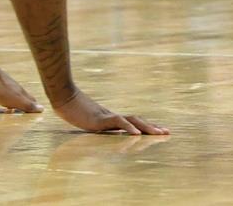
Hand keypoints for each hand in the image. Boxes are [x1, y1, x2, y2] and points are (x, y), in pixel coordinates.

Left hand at [0, 67, 41, 113]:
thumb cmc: (0, 89)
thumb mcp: (16, 100)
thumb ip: (27, 105)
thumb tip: (42, 109)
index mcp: (20, 92)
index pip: (30, 100)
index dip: (32, 107)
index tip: (34, 114)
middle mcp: (12, 88)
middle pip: (19, 97)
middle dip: (21, 105)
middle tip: (22, 113)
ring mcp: (1, 86)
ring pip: (6, 97)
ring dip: (7, 104)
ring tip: (5, 113)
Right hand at [52, 89, 167, 135]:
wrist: (63, 98)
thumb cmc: (71, 110)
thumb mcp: (85, 122)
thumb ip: (94, 125)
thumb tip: (98, 130)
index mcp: (111, 118)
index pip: (133, 122)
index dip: (147, 126)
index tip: (159, 131)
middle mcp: (113, 116)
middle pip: (138, 120)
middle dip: (153, 127)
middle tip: (168, 133)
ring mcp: (108, 117)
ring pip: (133, 120)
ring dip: (147, 127)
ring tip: (159, 134)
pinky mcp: (101, 119)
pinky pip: (118, 123)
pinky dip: (129, 128)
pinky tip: (137, 135)